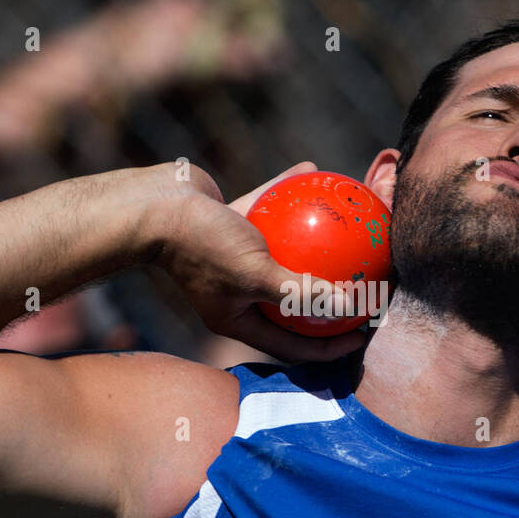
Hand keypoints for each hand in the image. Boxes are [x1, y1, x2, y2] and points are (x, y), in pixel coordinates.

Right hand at [149, 160, 367, 363]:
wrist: (153, 206)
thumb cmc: (202, 246)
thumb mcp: (258, 274)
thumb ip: (303, 292)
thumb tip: (352, 308)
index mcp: (240, 319)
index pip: (294, 344)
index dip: (330, 345)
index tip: (363, 333)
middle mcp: (238, 292)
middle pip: (295, 300)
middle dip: (330, 293)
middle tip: (365, 283)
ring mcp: (233, 257)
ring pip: (285, 251)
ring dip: (315, 239)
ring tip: (349, 228)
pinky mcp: (229, 223)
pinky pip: (268, 209)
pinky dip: (288, 193)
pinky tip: (313, 172)